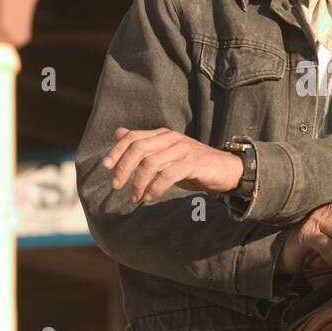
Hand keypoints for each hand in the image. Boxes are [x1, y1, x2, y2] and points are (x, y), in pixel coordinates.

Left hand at [102, 127, 242, 202]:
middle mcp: (171, 138)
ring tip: (134, 197)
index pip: (133, 137)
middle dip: (123, 168)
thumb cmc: (192, 164)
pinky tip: (149, 197)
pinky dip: (155, 187)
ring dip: (138, 182)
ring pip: (151, 162)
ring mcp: (183, 149)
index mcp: (162, 134)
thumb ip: (143, 144)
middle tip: (116, 186)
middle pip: (138, 148)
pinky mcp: (193, 163)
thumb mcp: (165, 154)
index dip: (117, 151)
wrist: (226, 169)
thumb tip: (118, 133)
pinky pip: (169, 175)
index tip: (106, 167)